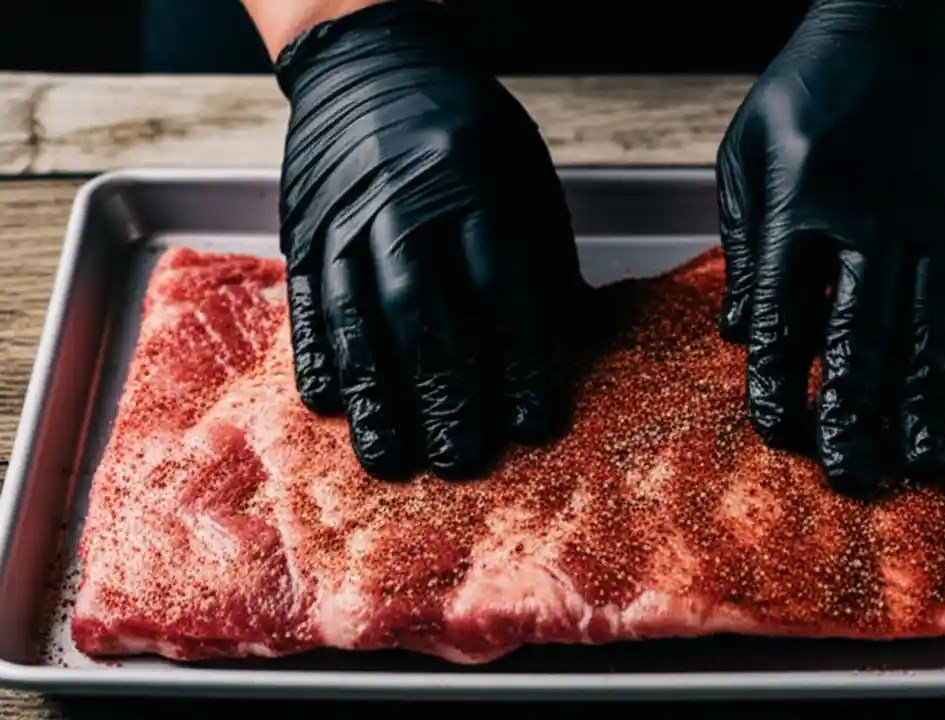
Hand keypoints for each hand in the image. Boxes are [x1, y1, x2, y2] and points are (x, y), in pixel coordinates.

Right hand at [273, 1, 588, 479]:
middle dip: (444, 394)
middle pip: (425, 312)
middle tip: (461, 458)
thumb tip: (556, 344)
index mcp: (475, 183)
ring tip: (391, 457)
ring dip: (376, 395)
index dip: (519, 364)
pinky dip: (317, 355)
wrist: (372, 63)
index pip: (502, 290)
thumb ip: (538, 254)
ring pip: (358, 317)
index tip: (534, 423)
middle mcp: (404, 202)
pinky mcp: (303, 228)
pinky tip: (334, 404)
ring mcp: (344, 216)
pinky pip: (306, 300)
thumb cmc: (463, 127)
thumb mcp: (522, 173)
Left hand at [715, 0, 944, 494]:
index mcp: (801, 203)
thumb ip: (745, 246)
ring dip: (922, 405)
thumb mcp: (746, 152)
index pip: (785, 316)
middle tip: (850, 476)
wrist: (902, 20)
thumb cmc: (809, 88)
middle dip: (855, 415)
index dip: (780, 382)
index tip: (776, 431)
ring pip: (929, 332)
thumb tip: (741, 335)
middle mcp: (872, 219)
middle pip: (862, 339)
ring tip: (919, 463)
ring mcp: (934, 221)